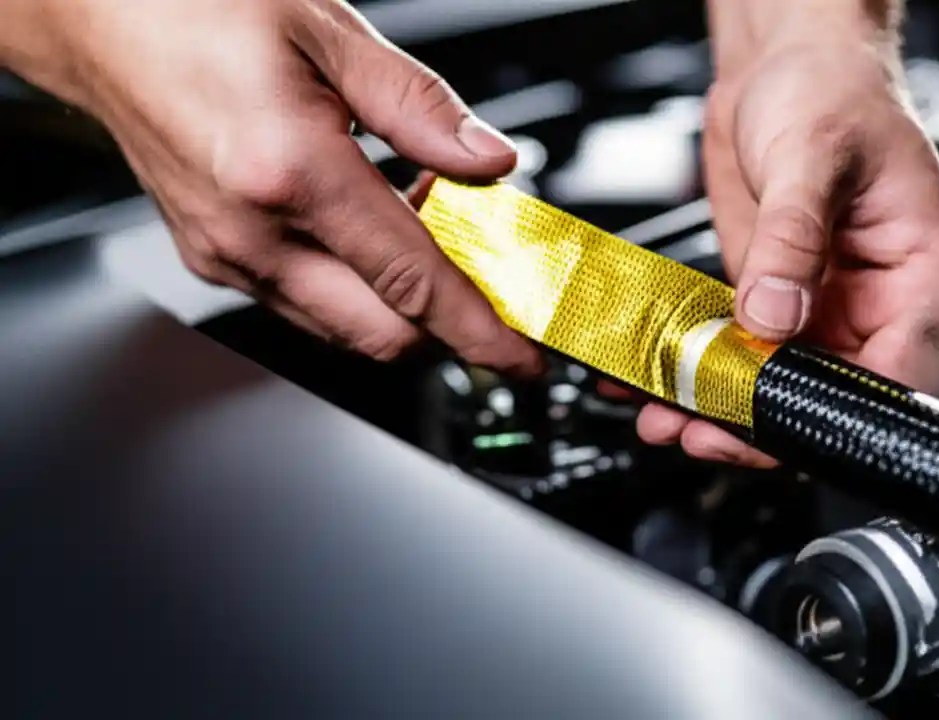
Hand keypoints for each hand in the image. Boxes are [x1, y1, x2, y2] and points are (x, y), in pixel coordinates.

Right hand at [17, 0, 540, 370]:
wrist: (98, 17)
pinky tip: (371, 227)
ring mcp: (225, 254)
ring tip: (425, 226)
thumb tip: (489, 161)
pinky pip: (304, 302)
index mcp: (289, 172)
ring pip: (343, 326)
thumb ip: (420, 108)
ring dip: (401, 301)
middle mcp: (252, 232)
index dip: (480, 331)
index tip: (522, 359)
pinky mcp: (212, 258)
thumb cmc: (194, 8)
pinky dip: (355, 284)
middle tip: (489, 274)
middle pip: (382, 333)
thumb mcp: (329, 33)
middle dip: (449, 324)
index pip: (413, 283)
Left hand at [638, 22, 938, 466]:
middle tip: (705, 429)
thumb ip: (793, 238)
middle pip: (837, 396)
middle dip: (768, 423)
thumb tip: (774, 313)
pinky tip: (655, 379)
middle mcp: (882, 304)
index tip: (784, 416)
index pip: (906, 372)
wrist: (786, 66)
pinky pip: (740, 353)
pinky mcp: (775, 302)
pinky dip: (698, 370)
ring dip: (722, 407)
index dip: (848, 409)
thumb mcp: (814, 155)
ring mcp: (826, 309)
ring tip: (667, 416)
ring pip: (782, 387)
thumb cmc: (834, 89)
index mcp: (927, 274)